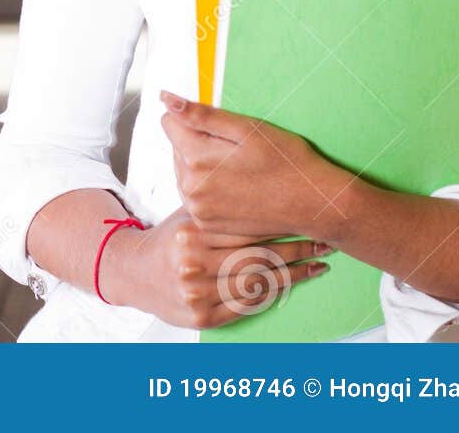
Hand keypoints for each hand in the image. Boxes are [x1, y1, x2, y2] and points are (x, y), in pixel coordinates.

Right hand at [97, 205, 331, 329]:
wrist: (135, 273)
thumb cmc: (171, 236)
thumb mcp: (187, 208)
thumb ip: (213, 189)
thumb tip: (227, 141)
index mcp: (192, 232)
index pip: (247, 227)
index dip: (280, 222)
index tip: (307, 215)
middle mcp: (192, 264)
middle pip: (257, 257)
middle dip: (296, 249)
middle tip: (323, 241)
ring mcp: (195, 293)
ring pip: (256, 284)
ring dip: (293, 275)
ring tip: (318, 263)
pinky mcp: (201, 317)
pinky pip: (246, 306)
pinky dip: (272, 294)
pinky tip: (292, 282)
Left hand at [160, 89, 352, 241]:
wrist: (312, 204)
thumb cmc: (286, 161)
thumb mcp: (247, 129)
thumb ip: (201, 115)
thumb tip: (165, 100)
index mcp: (196, 159)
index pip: (169, 123)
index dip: (193, 118)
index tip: (220, 127)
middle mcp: (190, 188)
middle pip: (177, 148)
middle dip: (198, 142)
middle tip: (238, 149)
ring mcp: (198, 210)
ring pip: (184, 172)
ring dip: (202, 164)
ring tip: (239, 168)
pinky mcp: (207, 224)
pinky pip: (195, 195)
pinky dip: (209, 186)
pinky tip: (236, 185)